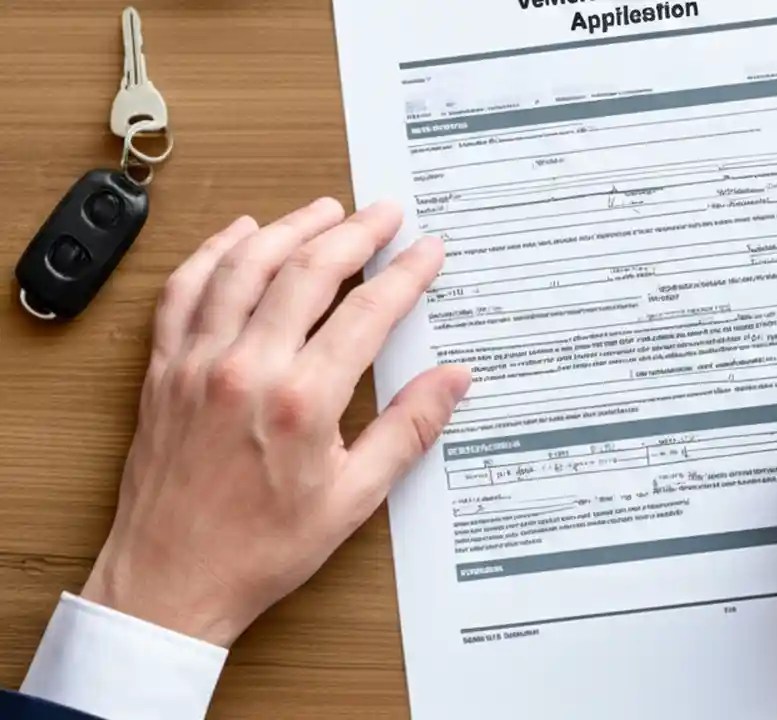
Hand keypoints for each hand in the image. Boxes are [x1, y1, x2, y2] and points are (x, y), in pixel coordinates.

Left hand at [82, 199, 469, 646]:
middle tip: (385, 212)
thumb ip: (407, 431)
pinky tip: (239, 235)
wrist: (170, 581)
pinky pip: (184, 290)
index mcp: (300, 401)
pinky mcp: (164, 369)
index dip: (405, 274)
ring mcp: (197, 363)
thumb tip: (453, 381)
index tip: (427, 251)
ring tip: (325, 210)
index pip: (366, 312)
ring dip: (289, 228)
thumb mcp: (353, 499)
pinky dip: (214, 252)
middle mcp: (245, 368)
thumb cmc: (260, 548)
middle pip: (306, 271)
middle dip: (354, 232)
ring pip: (244, 266)